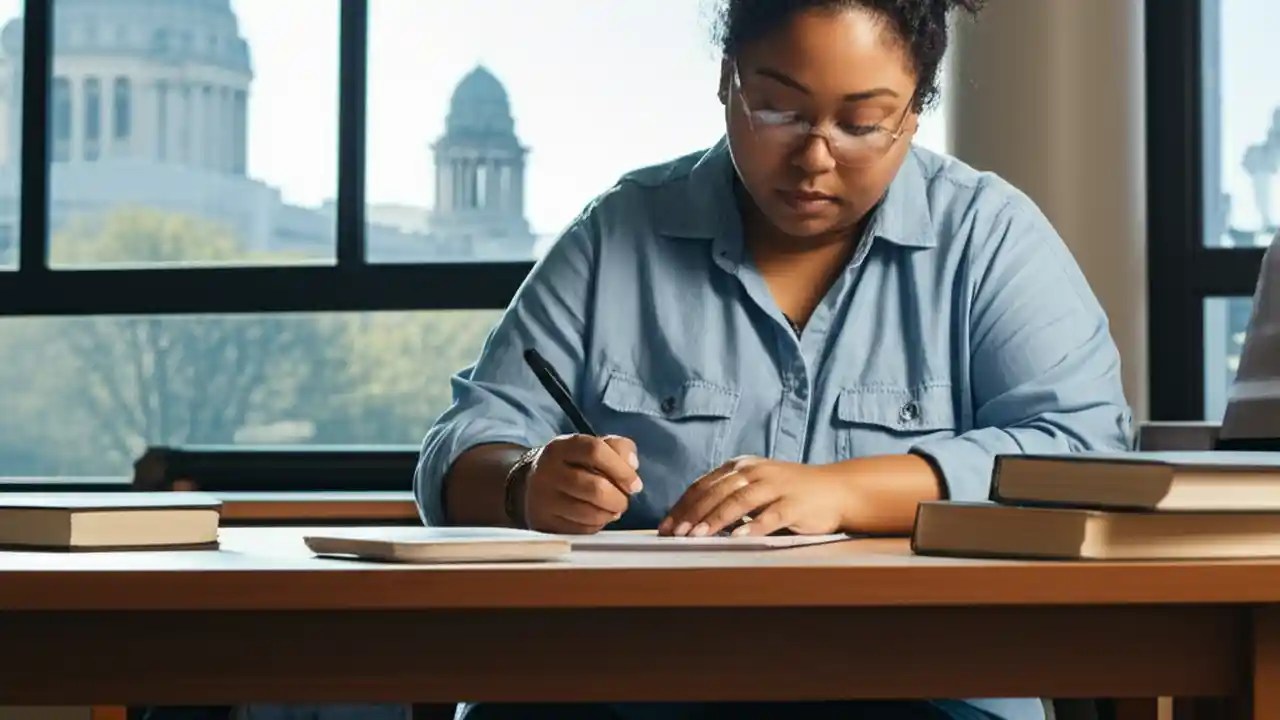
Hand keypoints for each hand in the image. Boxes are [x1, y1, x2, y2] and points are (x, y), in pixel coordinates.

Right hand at [522, 434, 642, 533]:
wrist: (532, 484)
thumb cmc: (573, 464)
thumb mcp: (593, 446)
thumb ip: (618, 448)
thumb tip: (632, 465)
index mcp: (562, 447)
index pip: (594, 451)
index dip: (621, 469)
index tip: (635, 484)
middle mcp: (548, 470)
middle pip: (595, 487)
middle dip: (618, 498)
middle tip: (624, 500)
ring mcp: (543, 498)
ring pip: (588, 513)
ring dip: (609, 514)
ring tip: (613, 509)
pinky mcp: (543, 522)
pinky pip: (579, 529)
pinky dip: (596, 525)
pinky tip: (597, 517)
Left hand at [657, 456, 850, 536]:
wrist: (836, 489)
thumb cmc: (790, 492)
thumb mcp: (756, 486)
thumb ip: (728, 496)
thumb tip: (690, 521)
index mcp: (741, 466)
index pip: (703, 485)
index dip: (682, 506)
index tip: (665, 527)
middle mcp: (756, 472)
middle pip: (716, 492)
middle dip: (692, 514)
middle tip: (674, 535)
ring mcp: (776, 486)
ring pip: (739, 501)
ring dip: (715, 520)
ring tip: (696, 536)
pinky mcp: (794, 504)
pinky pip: (770, 516)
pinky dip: (752, 527)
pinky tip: (736, 539)